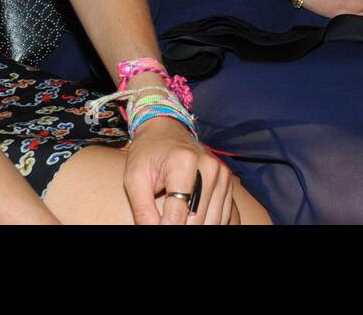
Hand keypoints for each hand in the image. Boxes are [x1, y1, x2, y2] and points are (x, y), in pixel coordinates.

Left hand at [123, 117, 237, 224]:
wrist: (166, 129)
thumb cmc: (148, 153)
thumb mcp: (134, 177)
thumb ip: (142, 209)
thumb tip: (151, 232)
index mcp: (184, 163)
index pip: (177, 214)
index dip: (166, 229)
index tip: (156, 229)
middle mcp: (209, 168)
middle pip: (198, 220)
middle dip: (180, 229)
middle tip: (164, 223)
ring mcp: (222, 175)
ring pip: (213, 222)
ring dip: (194, 227)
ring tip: (176, 221)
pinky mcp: (227, 181)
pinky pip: (223, 215)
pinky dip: (208, 223)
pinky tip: (190, 219)